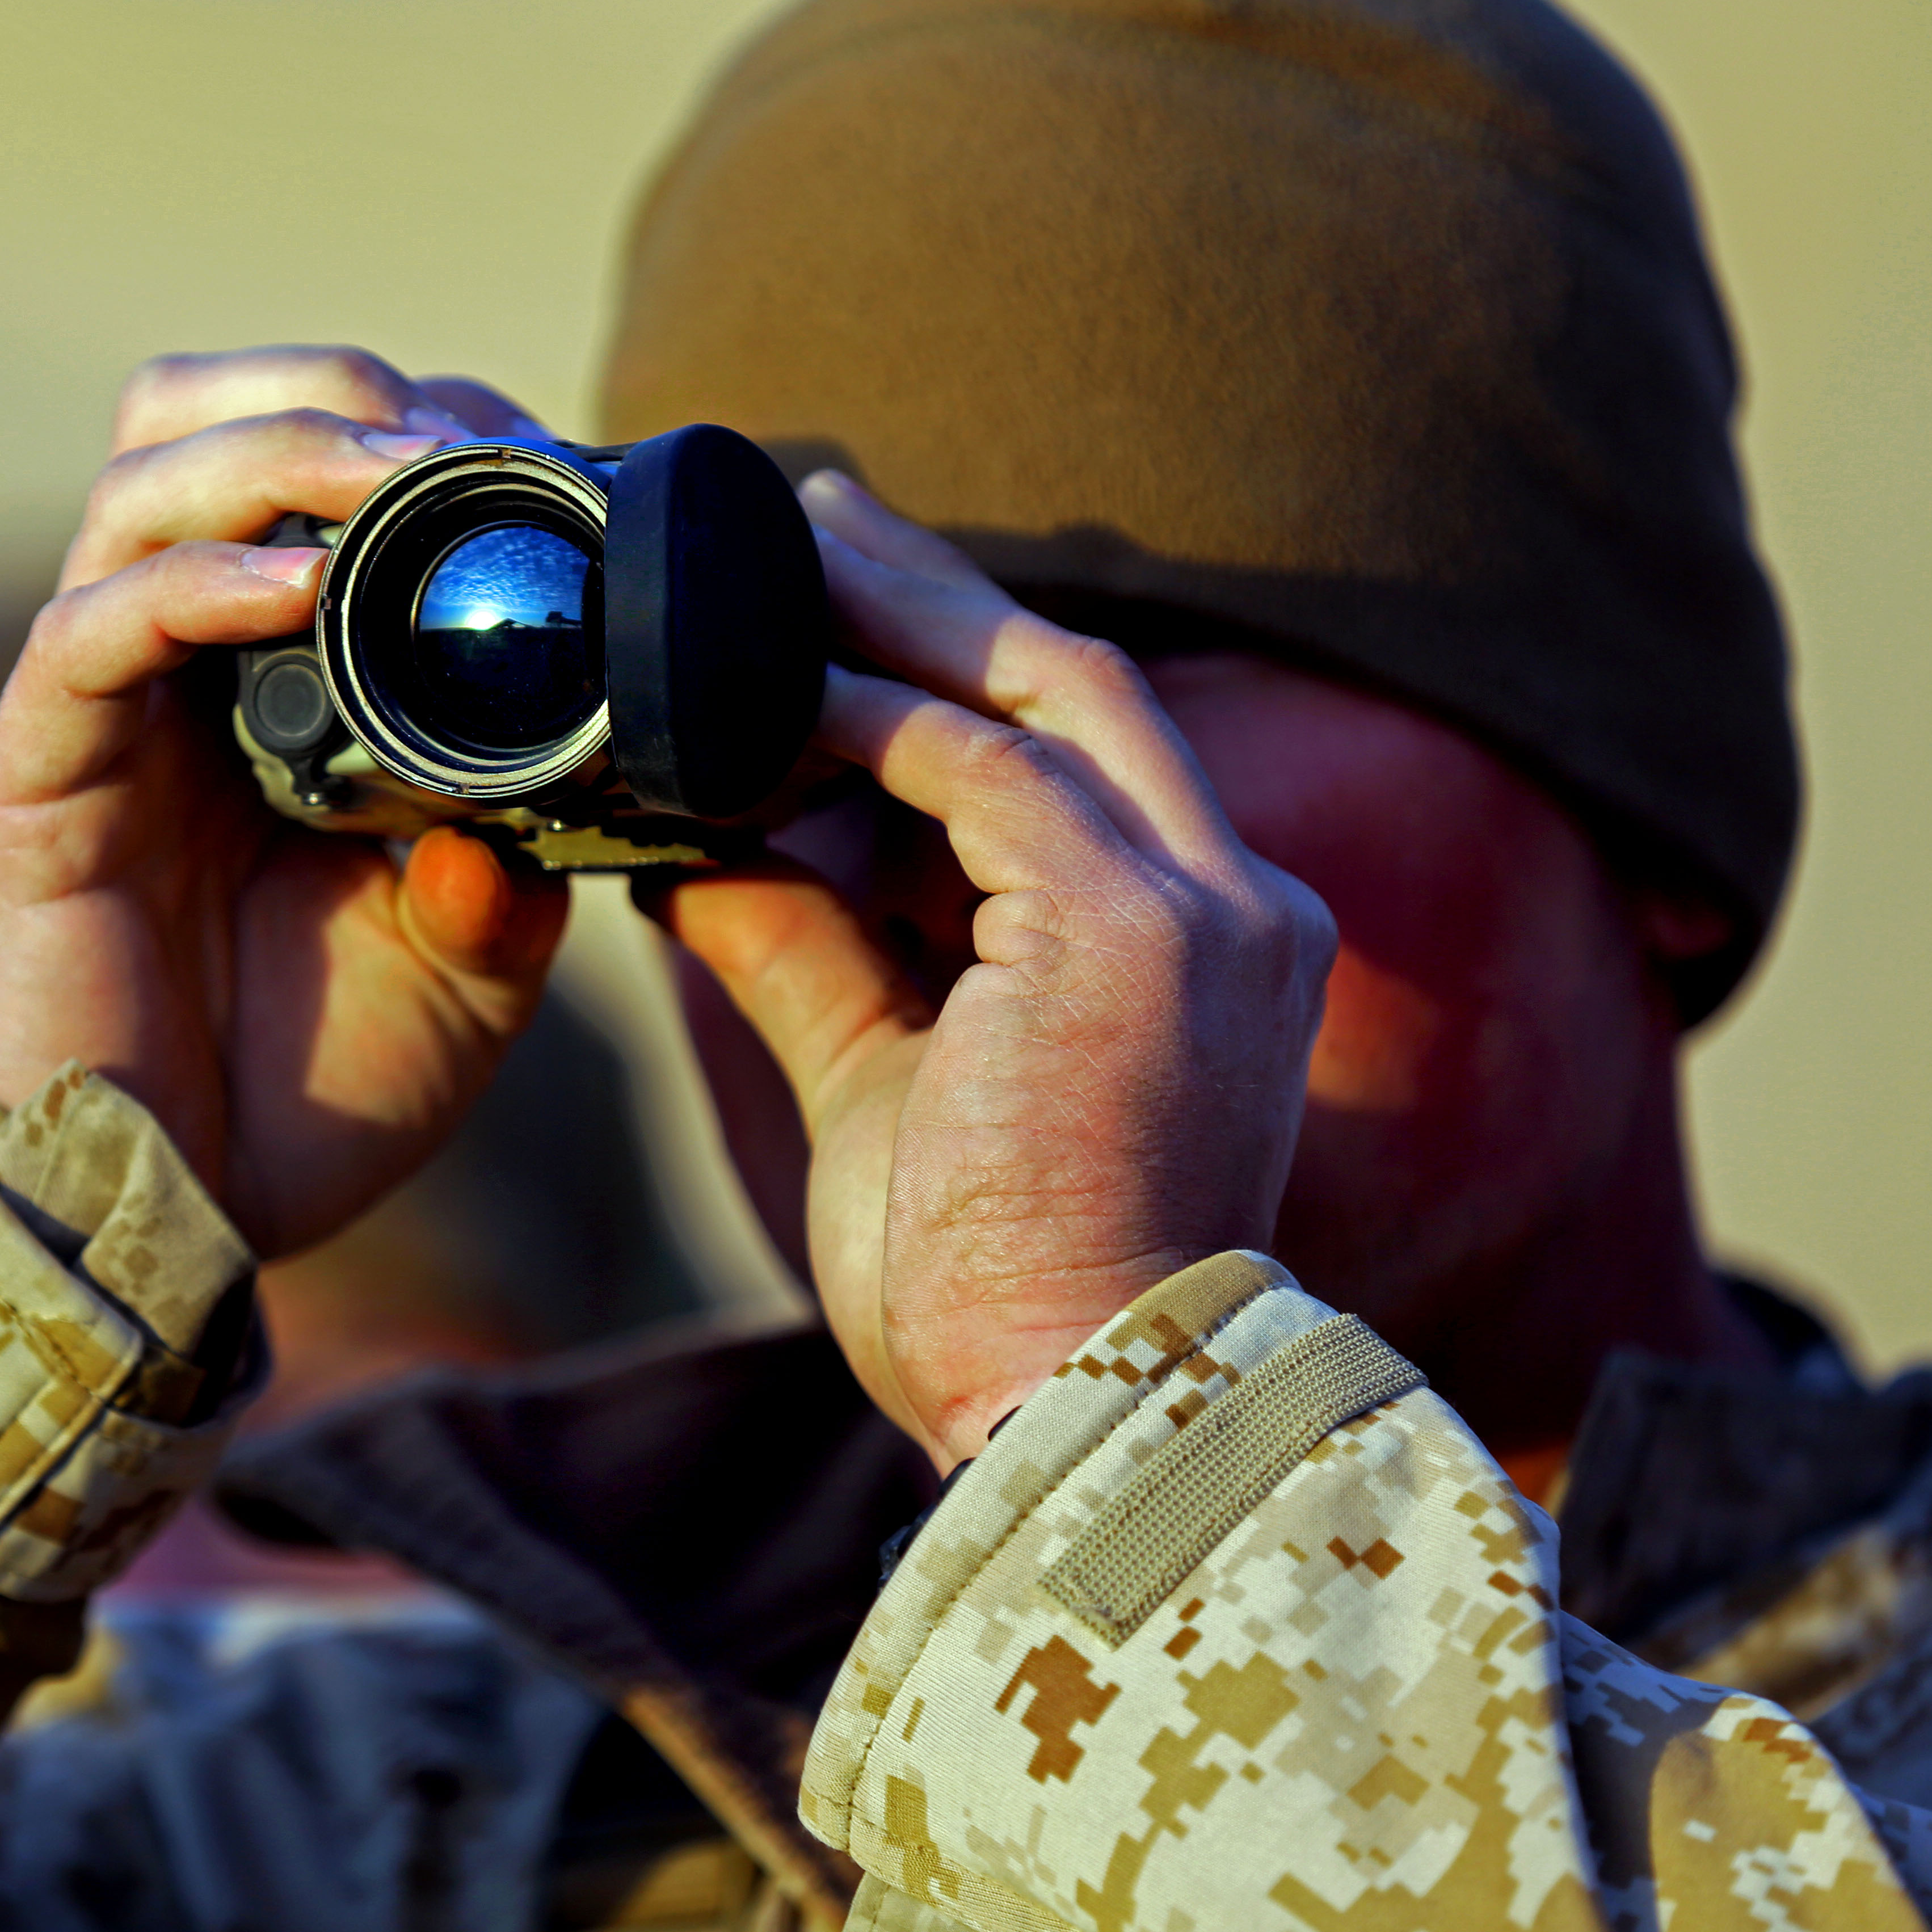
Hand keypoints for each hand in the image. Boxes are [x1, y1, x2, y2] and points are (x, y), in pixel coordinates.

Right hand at [0, 348, 568, 1255]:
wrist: (155, 1237)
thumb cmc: (287, 1104)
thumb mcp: (461, 981)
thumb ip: (510, 873)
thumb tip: (552, 780)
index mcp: (264, 690)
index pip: (314, 488)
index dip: (424, 443)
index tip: (550, 467)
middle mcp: (168, 672)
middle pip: (202, 429)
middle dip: (338, 400)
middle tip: (468, 446)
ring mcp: (92, 717)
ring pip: (142, 487)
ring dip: (281, 452)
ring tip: (406, 472)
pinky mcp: (29, 784)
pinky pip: (92, 633)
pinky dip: (197, 582)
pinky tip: (299, 585)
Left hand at [651, 474, 1335, 1470]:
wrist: (1064, 1421)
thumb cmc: (988, 1285)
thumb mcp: (877, 1076)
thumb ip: (806, 946)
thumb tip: (694, 854)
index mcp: (1211, 943)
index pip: (1076, 756)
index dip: (948, 668)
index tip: (828, 612)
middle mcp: (1237, 903)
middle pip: (1076, 684)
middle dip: (932, 590)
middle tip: (808, 511)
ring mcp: (1200, 910)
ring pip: (1043, 692)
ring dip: (895, 619)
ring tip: (773, 553)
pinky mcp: (1135, 931)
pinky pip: (985, 771)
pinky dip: (870, 723)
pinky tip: (764, 690)